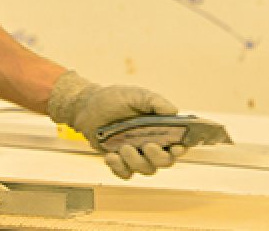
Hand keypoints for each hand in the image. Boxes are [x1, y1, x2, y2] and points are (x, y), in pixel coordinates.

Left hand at [47, 70, 183, 178]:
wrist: (87, 107)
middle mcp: (151, 143)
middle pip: (165, 161)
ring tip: (122, 147)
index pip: (178, 143)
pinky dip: (119, 168)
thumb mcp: (136, 95)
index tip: (176, 148)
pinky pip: (126, 174)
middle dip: (158, 157)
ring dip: (136, 161)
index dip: (181, 149)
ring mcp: (136, 154)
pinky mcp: (120, 161)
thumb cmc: (114, 99)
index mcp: (160, 128)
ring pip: (146, 169)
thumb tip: (174, 111)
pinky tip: (110, 156)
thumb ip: (155, 102)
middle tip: (147, 145)